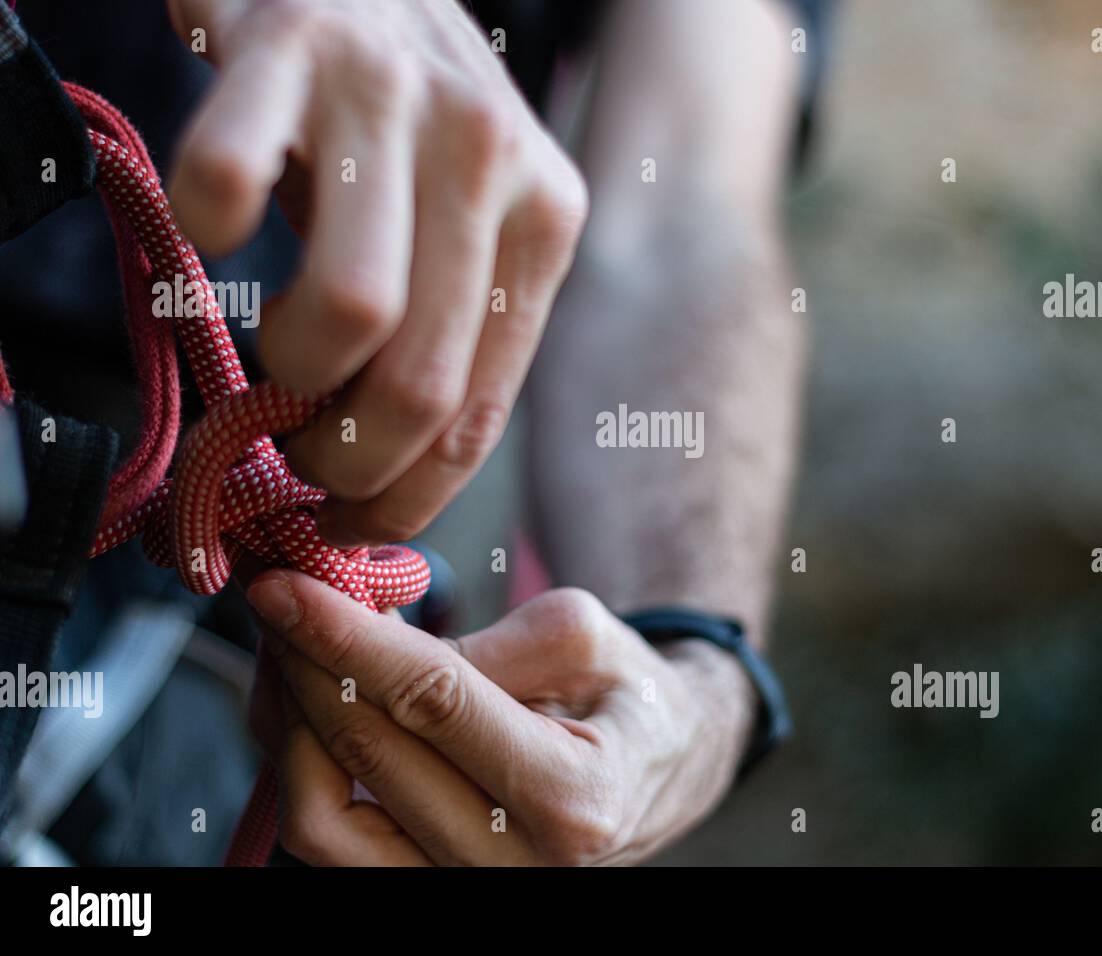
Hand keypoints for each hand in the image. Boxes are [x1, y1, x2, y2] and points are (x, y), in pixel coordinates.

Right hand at [166, 0, 587, 545]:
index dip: (408, 497)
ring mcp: (389, 95)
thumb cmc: (402, 120)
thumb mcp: (470, 220)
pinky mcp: (284, 43)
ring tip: (269, 348)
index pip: (480, 410)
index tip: (352, 524)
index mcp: (543, 219)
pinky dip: (202, 235)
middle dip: (345, 461)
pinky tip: (218, 232)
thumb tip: (397, 473)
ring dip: (285, 368)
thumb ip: (456, 325)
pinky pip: (225, 189)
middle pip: (417, 383)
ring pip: (347, 311)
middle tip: (296, 460)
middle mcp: (487, 155)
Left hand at [245, 572, 756, 864]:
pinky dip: (303, 764)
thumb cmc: (625, 694)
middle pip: (367, 763)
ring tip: (292, 652)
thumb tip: (369, 645)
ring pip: (322, 825)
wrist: (656, 770)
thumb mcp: (583, 634)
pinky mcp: (422, 891)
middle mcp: (514, 868)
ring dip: (290, 726)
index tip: (286, 587)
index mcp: (573, 798)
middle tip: (278, 600)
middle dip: (306, 667)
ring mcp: (463, 893)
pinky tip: (313, 701)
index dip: (347, 639)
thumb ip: (483, 645)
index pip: (434, 705)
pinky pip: (329, 838)